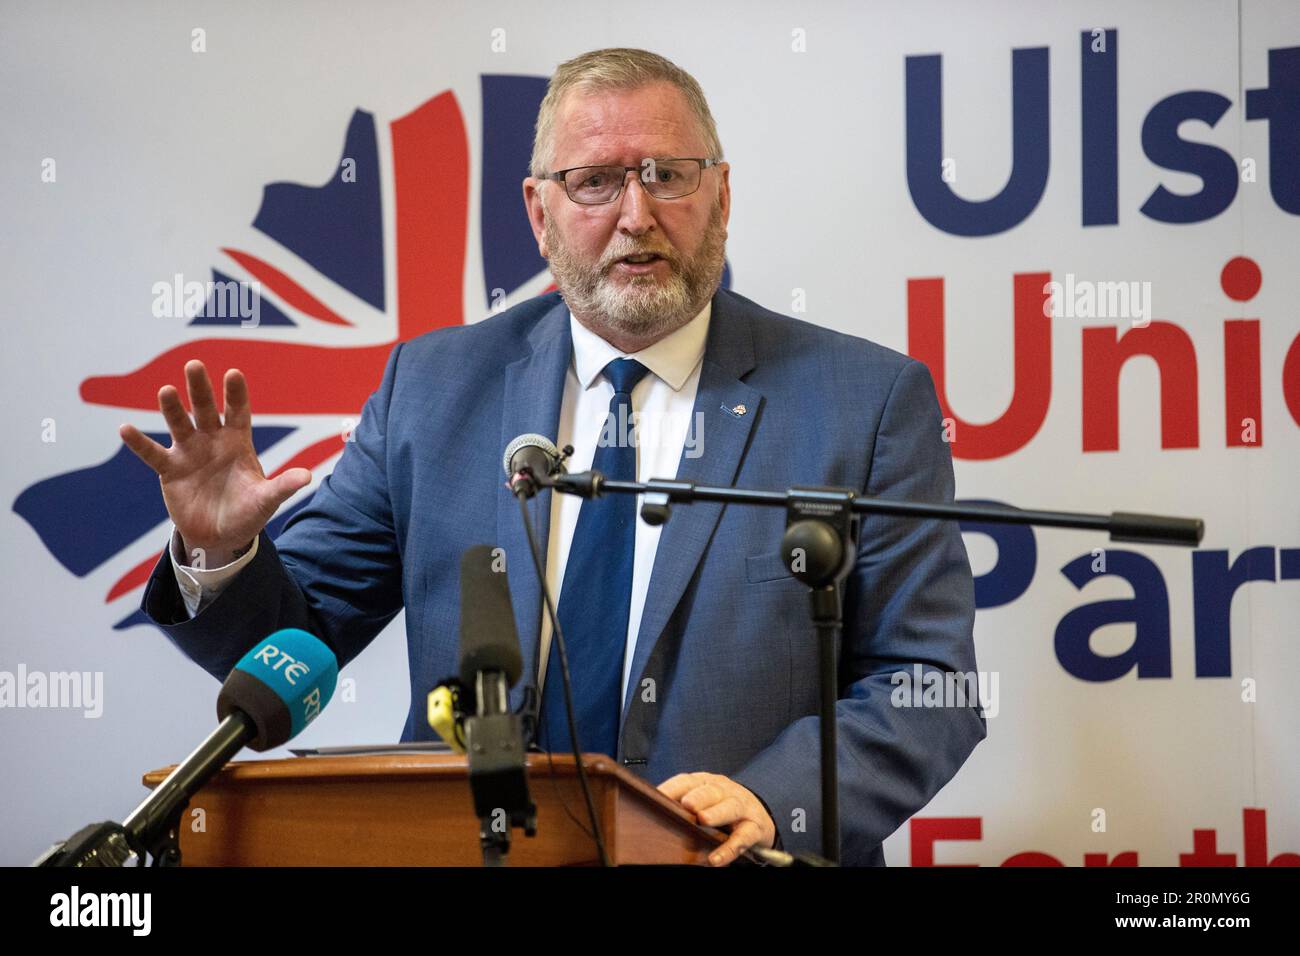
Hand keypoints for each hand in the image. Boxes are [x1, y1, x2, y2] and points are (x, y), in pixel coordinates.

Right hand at [118, 360, 310, 563]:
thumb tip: (308, 478)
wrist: (221, 536)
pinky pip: (153, 453)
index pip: (238, 412)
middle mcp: (212, 440)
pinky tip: (125, 428)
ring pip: (179, 424)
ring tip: (166, 391)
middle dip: (201, 389)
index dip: (236, 394)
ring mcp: (189, 453)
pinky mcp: (170, 470)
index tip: (233, 373)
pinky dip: (139, 443)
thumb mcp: (267, 501)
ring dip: (172, 409)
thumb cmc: (248, 512)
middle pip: (206, 409)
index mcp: (238, 442)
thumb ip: (283, 486)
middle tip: (194, 365)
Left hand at [657, 772, 775, 865]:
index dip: (673, 788)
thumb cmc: (723, 807)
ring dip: (716, 813)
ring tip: (703, 820)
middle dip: (698, 797)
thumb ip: (682, 804)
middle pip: (711, 791)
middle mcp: (725, 791)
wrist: (759, 815)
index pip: (688, 781)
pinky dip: (730, 848)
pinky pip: (744, 837)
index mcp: (707, 783)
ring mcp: (742, 807)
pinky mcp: (755, 827)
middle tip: (686, 804)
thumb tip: (653, 813)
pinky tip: (715, 859)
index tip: (658, 797)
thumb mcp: (704, 800)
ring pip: (731, 807)